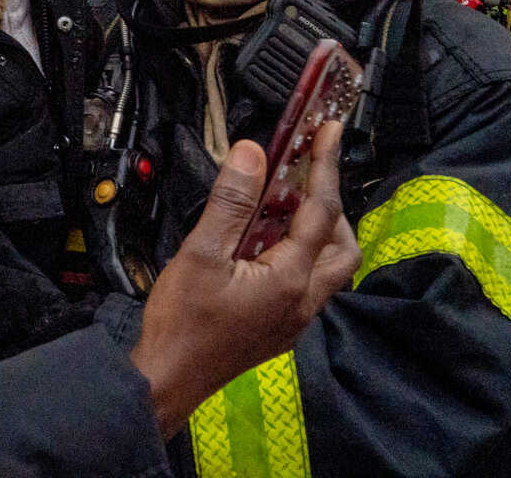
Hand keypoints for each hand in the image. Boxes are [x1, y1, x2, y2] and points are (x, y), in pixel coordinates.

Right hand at [129, 120, 360, 436]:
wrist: (168, 379)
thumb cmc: (181, 322)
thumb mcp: (200, 253)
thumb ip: (231, 202)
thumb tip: (253, 154)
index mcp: (289, 279)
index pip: (320, 211)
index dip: (325, 165)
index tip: (330, 131)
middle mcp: (303, 301)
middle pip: (343, 246)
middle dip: (330, 204)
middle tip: (304, 174)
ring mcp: (294, 319)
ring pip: (328, 268)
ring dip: (316, 231)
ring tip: (280, 206)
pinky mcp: (279, 328)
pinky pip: (305, 284)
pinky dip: (297, 254)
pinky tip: (262, 244)